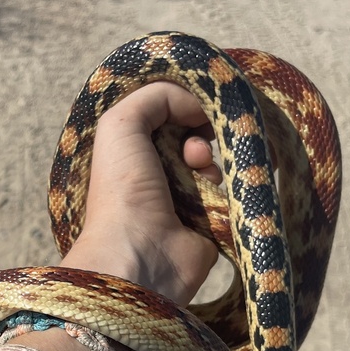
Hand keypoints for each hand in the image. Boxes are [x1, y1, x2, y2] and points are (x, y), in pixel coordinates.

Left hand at [59, 82, 220, 307]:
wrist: (140, 254)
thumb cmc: (122, 189)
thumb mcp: (120, 125)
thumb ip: (156, 95)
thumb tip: (199, 103)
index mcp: (129, 153)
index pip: (164, 116)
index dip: (179, 106)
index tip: (188, 108)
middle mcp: (154, 174)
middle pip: (191, 134)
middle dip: (196, 129)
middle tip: (191, 143)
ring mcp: (183, 198)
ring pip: (212, 161)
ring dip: (207, 158)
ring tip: (196, 167)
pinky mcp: (209, 221)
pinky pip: (229, 191)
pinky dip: (225, 186)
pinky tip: (211, 192)